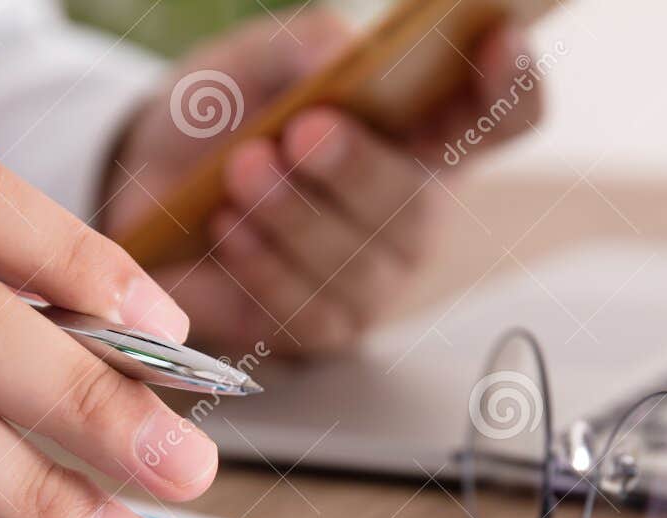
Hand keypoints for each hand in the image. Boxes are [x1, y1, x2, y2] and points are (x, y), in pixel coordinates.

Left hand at [102, 8, 543, 355]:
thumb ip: (301, 48)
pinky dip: (265, 266)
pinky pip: (308, 309)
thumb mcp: (254, 59)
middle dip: (359, 168)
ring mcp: (376, 276)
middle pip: (416, 202)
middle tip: (306, 132)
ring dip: (298, 217)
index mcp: (425, 132)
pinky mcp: (323, 327)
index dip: (512, 85)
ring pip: (359, 261)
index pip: (504, 116)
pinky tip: (227, 226)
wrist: (154, 182)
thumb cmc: (229, 116)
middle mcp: (414, 209)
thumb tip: (339, 56)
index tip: (495, 41)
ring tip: (244, 171)